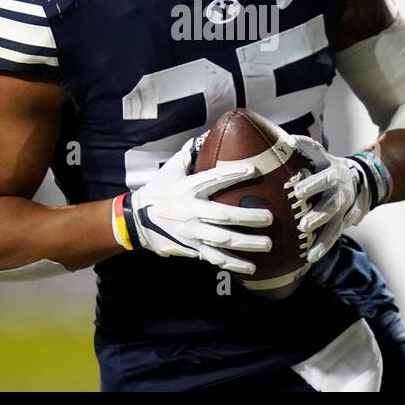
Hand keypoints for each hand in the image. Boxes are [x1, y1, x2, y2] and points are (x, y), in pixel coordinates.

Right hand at [119, 135, 272, 273]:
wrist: (136, 220)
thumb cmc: (158, 191)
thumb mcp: (170, 170)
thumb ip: (189, 155)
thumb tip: (206, 137)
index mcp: (187, 188)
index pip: (213, 179)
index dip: (233, 174)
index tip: (253, 169)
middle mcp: (190, 211)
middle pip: (223, 215)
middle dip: (248, 217)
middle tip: (269, 217)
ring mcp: (192, 232)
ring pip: (223, 240)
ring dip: (247, 243)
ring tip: (268, 244)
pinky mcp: (192, 248)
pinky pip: (215, 258)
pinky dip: (233, 264)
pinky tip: (251, 268)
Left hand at [288, 135, 388, 264]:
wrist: (361, 180)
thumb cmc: (327, 167)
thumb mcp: (321, 155)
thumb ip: (306, 148)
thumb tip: (287, 141)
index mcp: (333, 171)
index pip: (323, 177)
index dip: (312, 182)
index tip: (297, 190)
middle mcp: (341, 190)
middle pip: (331, 204)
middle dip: (317, 214)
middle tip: (302, 224)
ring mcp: (345, 208)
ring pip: (335, 223)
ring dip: (322, 237)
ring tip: (308, 247)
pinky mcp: (345, 221)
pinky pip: (335, 235)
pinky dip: (323, 246)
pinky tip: (311, 257)